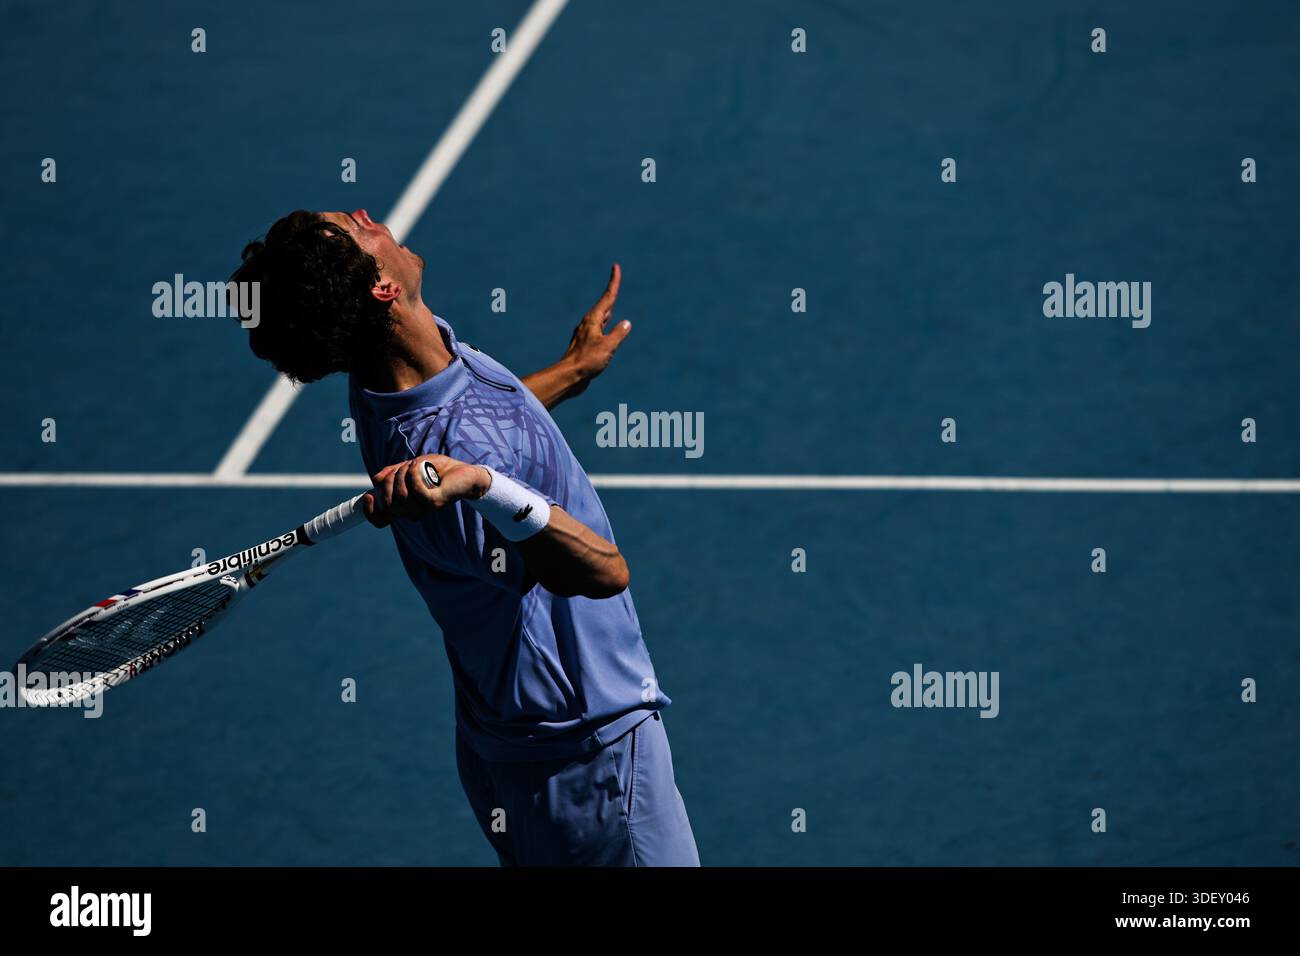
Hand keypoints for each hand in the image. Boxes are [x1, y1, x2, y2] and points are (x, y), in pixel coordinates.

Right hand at [367, 454, 491, 521]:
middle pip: (387, 503)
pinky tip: (418, 464)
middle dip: (388, 482)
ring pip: (400, 495)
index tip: (369, 495)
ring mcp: (423, 509)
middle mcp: (412, 512)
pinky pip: (415, 489)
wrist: (464, 472)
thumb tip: (375, 480)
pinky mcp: (434, 503)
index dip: (369, 511)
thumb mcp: (408, 468)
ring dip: (402, 474)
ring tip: (414, 464)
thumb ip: (391, 473)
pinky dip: (413, 473)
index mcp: (403, 507)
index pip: (380, 520)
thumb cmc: (437, 471)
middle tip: (400, 469)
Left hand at [559, 264, 631, 398]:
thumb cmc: (587, 361)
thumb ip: (619, 334)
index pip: (608, 297)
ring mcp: (586, 333)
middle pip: (604, 304)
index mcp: (594, 320)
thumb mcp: (608, 347)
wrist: (569, 376)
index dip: (614, 282)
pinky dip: (605, 322)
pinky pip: (599, 327)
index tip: (616, 267)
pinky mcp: (585, 344)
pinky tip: (607, 326)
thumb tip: (626, 324)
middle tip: (615, 279)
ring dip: (608, 307)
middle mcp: (588, 324)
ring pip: (600, 316)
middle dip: (611, 292)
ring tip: (612, 300)